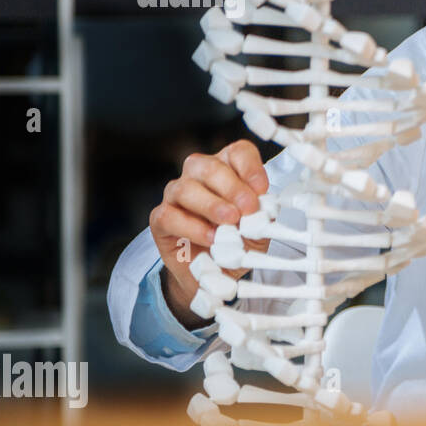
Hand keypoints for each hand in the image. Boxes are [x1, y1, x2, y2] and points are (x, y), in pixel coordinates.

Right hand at [148, 139, 270, 325]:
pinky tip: (210, 237)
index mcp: (228, 170)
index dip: (250, 167)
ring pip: (186, 188)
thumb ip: (263, 213)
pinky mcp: (161, 219)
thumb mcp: (260, 227)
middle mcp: (198, 176)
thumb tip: (264, 206)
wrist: (220, 272)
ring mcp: (176, 195)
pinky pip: (169, 216)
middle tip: (248, 207)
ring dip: (212, 205)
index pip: (237, 153)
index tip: (262, 188)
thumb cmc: (239, 241)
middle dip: (232, 187)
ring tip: (230, 221)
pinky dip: (192, 227)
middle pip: (210, 166)